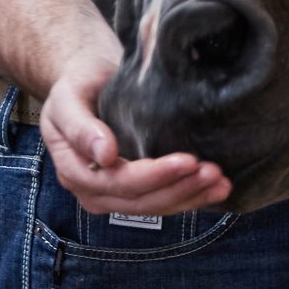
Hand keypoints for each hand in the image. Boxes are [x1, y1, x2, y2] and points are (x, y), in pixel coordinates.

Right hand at [38, 48, 231, 216]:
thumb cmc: (77, 85)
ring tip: (220, 182)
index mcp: (74, 170)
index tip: (187, 161)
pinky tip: (216, 189)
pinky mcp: (135, 191)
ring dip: (190, 196)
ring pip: (155, 206)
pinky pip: (163, 201)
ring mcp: (114, 195)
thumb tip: (105, 156)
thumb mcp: (67, 98)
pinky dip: (191, 197)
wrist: (87, 82)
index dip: (153, 176)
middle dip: (179, 188)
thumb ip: (80, 127)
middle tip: (212, 171)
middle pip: (140, 200)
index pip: (118, 182)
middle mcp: (93, 190)